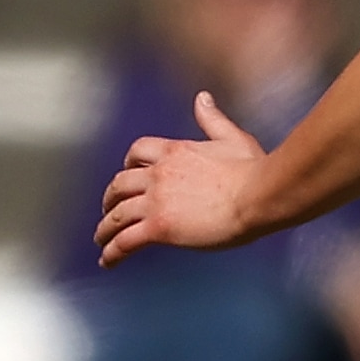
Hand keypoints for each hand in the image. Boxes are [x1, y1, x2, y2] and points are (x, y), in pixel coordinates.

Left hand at [95, 92, 271, 264]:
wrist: (258, 196)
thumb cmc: (252, 170)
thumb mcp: (232, 137)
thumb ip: (212, 119)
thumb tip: (202, 98)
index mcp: (174, 152)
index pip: (137, 151)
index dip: (127, 163)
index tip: (126, 172)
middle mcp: (158, 174)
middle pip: (119, 184)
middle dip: (110, 198)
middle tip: (109, 209)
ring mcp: (156, 201)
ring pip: (117, 215)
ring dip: (105, 228)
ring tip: (101, 239)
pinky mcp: (159, 227)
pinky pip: (126, 241)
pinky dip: (112, 252)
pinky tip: (107, 261)